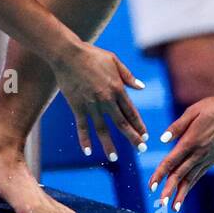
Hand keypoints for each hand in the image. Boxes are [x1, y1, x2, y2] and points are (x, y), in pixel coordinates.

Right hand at [50, 40, 147, 158]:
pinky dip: (85, 139)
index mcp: (117, 88)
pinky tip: (88, 151)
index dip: (139, 125)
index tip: (145, 136)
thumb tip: (141, 87)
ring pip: (102, 129)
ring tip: (114, 158)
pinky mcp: (77, 106)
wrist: (68, 54)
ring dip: (109, 145)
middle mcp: (106, 99)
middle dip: (133, 138)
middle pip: (122, 123)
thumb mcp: (114, 61)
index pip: (131, 111)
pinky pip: (82, 127)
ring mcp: (91, 104)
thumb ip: (128, 76)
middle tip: (141, 149)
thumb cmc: (92, 55)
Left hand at [149, 95, 213, 210]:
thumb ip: (177, 126)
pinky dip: (191, 184)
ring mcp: (208, 157)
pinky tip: (185, 191)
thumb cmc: (213, 107)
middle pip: (180, 175)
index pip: (171, 161)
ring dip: (181, 193)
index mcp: (191, 141)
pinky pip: (199, 174)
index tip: (151, 186)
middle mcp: (200, 153)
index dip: (160, 174)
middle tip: (160, 203)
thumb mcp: (192, 111)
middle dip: (169, 190)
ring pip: (191, 178)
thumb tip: (162, 140)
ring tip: (173, 207)